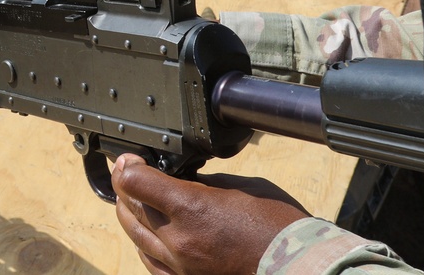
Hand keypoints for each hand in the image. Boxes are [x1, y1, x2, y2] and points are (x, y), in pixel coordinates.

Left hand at [112, 154, 309, 274]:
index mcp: (191, 208)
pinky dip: (142, 243)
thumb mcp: (239, 186)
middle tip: (128, 173)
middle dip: (125, 185)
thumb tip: (179, 179)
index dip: (129, 166)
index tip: (132, 160)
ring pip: (134, 235)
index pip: (135, 182)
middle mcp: (178, 239)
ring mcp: (180, 265)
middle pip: (130, 206)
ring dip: (129, 212)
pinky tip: (146, 232)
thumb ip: (203, 183)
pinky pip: (150, 261)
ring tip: (132, 198)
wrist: (298, 267)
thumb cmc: (277, 225)